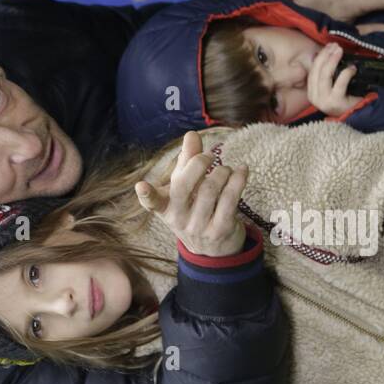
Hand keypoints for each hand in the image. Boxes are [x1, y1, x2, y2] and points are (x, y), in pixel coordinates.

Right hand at [135, 132, 248, 256]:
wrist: (213, 248)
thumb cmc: (195, 208)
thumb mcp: (185, 186)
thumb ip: (187, 160)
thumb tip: (191, 134)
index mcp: (165, 207)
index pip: (152, 202)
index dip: (146, 194)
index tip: (141, 186)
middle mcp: (179, 219)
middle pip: (184, 186)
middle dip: (198, 164)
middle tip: (210, 156)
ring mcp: (199, 227)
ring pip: (209, 190)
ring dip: (222, 172)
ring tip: (226, 169)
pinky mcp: (220, 230)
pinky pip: (230, 199)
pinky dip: (238, 180)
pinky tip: (242, 170)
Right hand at [307, 43, 363, 116]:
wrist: (356, 114)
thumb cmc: (344, 98)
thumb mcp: (332, 86)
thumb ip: (327, 74)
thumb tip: (330, 52)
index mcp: (312, 92)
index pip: (312, 70)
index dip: (320, 56)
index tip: (329, 46)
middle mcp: (315, 97)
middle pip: (317, 70)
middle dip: (326, 55)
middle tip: (335, 46)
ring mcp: (324, 101)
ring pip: (325, 75)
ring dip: (333, 61)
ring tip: (340, 51)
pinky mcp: (335, 102)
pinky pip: (340, 83)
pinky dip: (346, 73)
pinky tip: (352, 68)